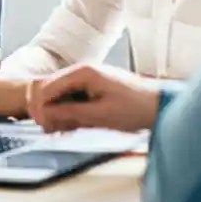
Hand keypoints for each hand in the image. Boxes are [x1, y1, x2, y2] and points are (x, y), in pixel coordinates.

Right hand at [26, 63, 159, 133]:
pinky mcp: (96, 86)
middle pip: (53, 89)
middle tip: (50, 131)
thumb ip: (70, 113)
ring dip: (60, 112)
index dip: (41, 107)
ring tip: (62, 130)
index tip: (41, 125)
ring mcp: (90, 77)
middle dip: (50, 110)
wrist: (159, 105)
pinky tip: (74, 124)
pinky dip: (71, 110)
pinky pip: (75, 97)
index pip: (48, 87)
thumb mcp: (99, 115)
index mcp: (84, 73)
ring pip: (63, 95)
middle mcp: (85, 71)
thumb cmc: (134, 108)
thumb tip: (46, 114)